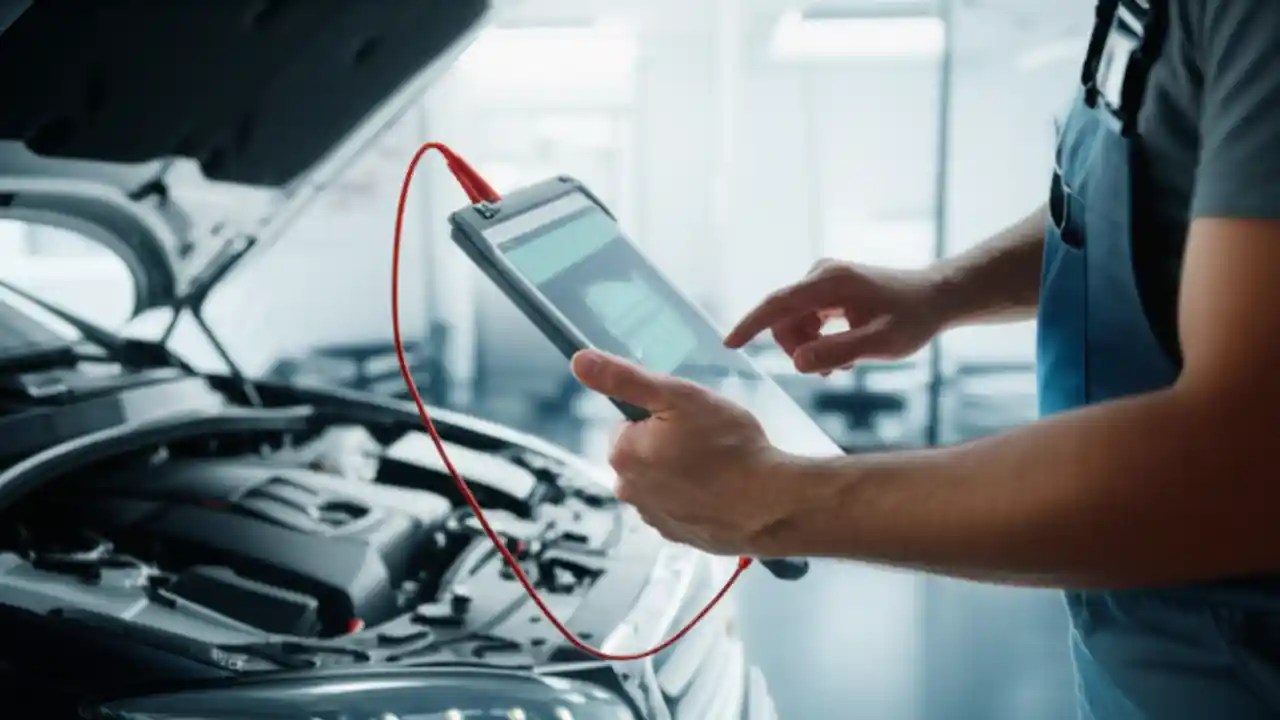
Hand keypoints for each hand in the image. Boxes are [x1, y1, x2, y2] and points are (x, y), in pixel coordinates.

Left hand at [570, 349, 791, 555]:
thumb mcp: (678, 396)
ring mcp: (653, 517)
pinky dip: (696, 498)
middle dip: (671, 444)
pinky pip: (679, 506)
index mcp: (622, 453)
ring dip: (684, 471)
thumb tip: (579, 361)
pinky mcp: (678, 536)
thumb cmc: (729, 446)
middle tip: (709, 442)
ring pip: (662, 479)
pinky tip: (723, 491)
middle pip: (644, 452)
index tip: (690, 420)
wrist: (771, 506)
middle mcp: (628, 490)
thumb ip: (625, 378)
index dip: (662, 416)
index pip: (630, 422)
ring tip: (720, 467)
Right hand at [724, 259, 944, 373]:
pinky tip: (842, 353)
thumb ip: (839, 352)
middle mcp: (821, 275)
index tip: (729, 345)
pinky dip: (816, 340)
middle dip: (798, 350)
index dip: (751, 325)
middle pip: (784, 319)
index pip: (778, 304)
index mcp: (830, 282)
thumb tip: (798, 363)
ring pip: (793, 322)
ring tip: (843, 365)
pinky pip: (805, 319)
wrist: (935, 297)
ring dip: (810, 348)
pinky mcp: (827, 289)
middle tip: (831, 372)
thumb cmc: (913, 319)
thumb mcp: (882, 344)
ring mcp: (823, 280)